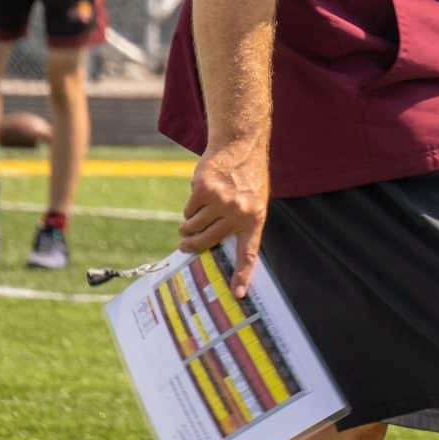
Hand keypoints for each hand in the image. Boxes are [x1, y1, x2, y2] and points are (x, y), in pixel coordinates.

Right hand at [179, 139, 269, 298]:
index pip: (249, 253)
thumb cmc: (248, 177)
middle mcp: (237, 212)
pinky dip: (190, 207)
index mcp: (254, 219)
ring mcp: (220, 201)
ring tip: (191, 219)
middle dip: (191, 245)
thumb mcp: (254, 201)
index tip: (237, 294)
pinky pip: (188, 209)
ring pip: (193, 226)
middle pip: (206, 241)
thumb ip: (240, 223)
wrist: (241, 145)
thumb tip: (215, 247)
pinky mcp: (203, 190)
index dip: (243, 275)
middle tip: (184, 245)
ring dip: (188, 226)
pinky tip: (200, 195)